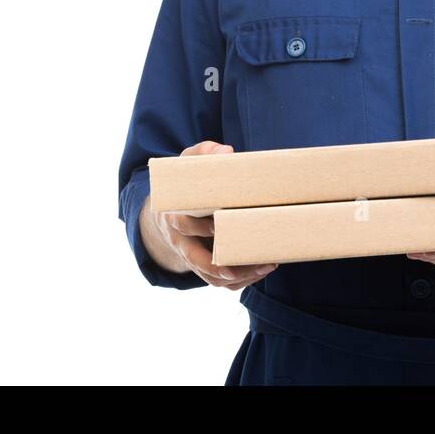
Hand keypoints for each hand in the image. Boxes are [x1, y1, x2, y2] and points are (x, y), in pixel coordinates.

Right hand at [146, 140, 278, 290]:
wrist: (168, 211)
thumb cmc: (185, 185)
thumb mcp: (188, 163)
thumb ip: (204, 153)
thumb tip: (227, 151)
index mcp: (175, 214)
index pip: (184, 224)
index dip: (202, 227)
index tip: (221, 223)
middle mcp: (180, 240)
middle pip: (196, 258)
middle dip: (223, 261)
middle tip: (255, 252)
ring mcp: (190, 256)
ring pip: (209, 276)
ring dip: (237, 275)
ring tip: (267, 266)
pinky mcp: (201, 266)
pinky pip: (218, 282)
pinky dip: (239, 282)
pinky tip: (260, 271)